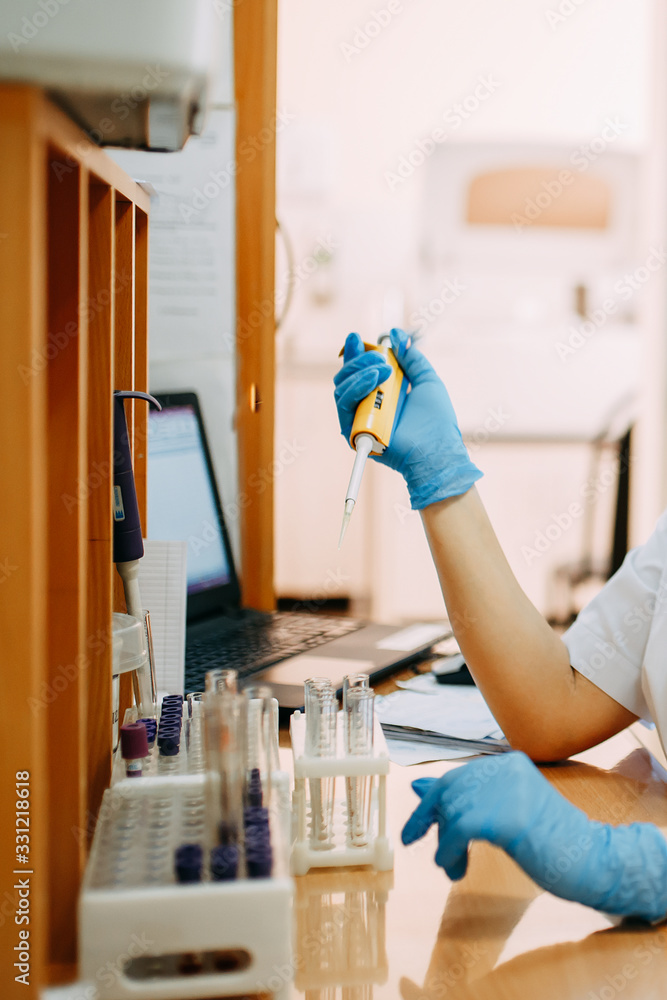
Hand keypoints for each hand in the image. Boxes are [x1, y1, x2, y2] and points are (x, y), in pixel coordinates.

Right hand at [333, 328, 481, 508]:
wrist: (437, 448)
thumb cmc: (436, 421)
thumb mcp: (426, 379)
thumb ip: (411, 357)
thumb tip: (395, 334)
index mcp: (382, 394)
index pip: (360, 370)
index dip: (356, 353)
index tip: (356, 337)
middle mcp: (367, 406)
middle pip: (346, 377)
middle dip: (359, 360)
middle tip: (379, 357)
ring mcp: (359, 419)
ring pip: (341, 388)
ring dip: (359, 372)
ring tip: (382, 370)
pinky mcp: (354, 432)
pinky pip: (344, 404)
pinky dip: (356, 388)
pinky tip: (373, 379)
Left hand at [401, 752, 666, 922]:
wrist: (595, 860)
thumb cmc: (551, 840)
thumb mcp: (503, 812)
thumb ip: (465, 799)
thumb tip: (416, 787)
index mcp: (508, 762)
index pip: (456, 776)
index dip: (430, 804)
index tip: (412, 830)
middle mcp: (506, 768)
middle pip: (449, 791)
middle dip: (432, 822)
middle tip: (434, 852)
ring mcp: (509, 790)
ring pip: (452, 812)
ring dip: (446, 844)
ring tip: (455, 867)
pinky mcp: (509, 817)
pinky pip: (459, 830)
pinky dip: (448, 850)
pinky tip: (454, 868)